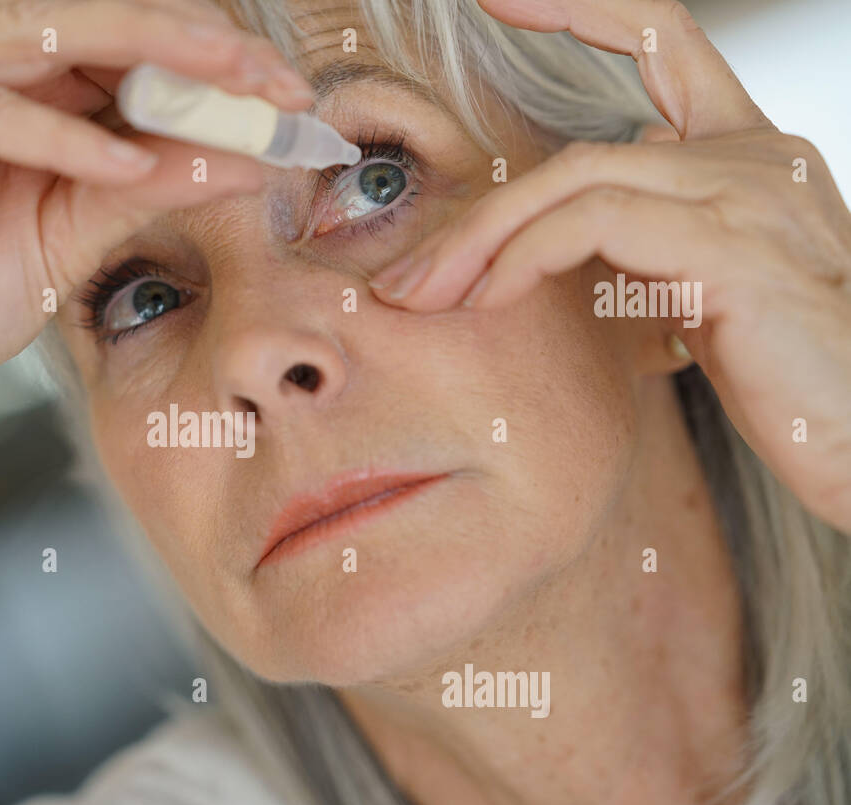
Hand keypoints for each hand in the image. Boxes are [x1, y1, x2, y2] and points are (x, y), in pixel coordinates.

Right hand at [0, 0, 314, 427]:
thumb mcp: (79, 236)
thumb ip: (151, 188)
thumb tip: (247, 159)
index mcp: (14, 86)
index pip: (121, 45)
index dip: (204, 61)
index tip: (282, 97)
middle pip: (90, 21)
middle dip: (188, 43)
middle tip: (265, 74)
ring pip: (39, 37)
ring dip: (140, 59)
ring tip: (220, 88)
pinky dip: (57, 135)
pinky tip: (123, 161)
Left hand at [368, 0, 850, 533]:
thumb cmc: (790, 377)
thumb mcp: (710, 290)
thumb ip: (654, 240)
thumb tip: (574, 228)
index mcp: (751, 153)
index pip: (664, 40)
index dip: (583, 11)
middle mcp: (758, 156)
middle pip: (583, 149)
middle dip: (481, 213)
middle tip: (406, 279)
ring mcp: (752, 194)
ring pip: (577, 180)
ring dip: (482, 242)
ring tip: (422, 296)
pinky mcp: (735, 247)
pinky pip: (598, 223)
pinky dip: (526, 255)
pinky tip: (490, 297)